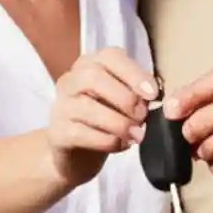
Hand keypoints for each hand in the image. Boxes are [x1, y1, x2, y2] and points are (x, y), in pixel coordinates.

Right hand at [47, 47, 158, 186]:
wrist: (75, 155)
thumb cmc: (104, 121)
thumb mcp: (121, 101)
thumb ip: (136, 93)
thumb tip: (154, 95)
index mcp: (89, 65)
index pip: (110, 57)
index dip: (134, 73)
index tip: (153, 94)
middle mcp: (70, 81)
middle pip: (94, 77)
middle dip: (125, 97)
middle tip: (143, 116)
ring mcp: (60, 106)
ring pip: (87, 108)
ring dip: (119, 122)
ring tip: (138, 135)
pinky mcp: (57, 133)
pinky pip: (81, 133)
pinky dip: (107, 140)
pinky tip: (122, 145)